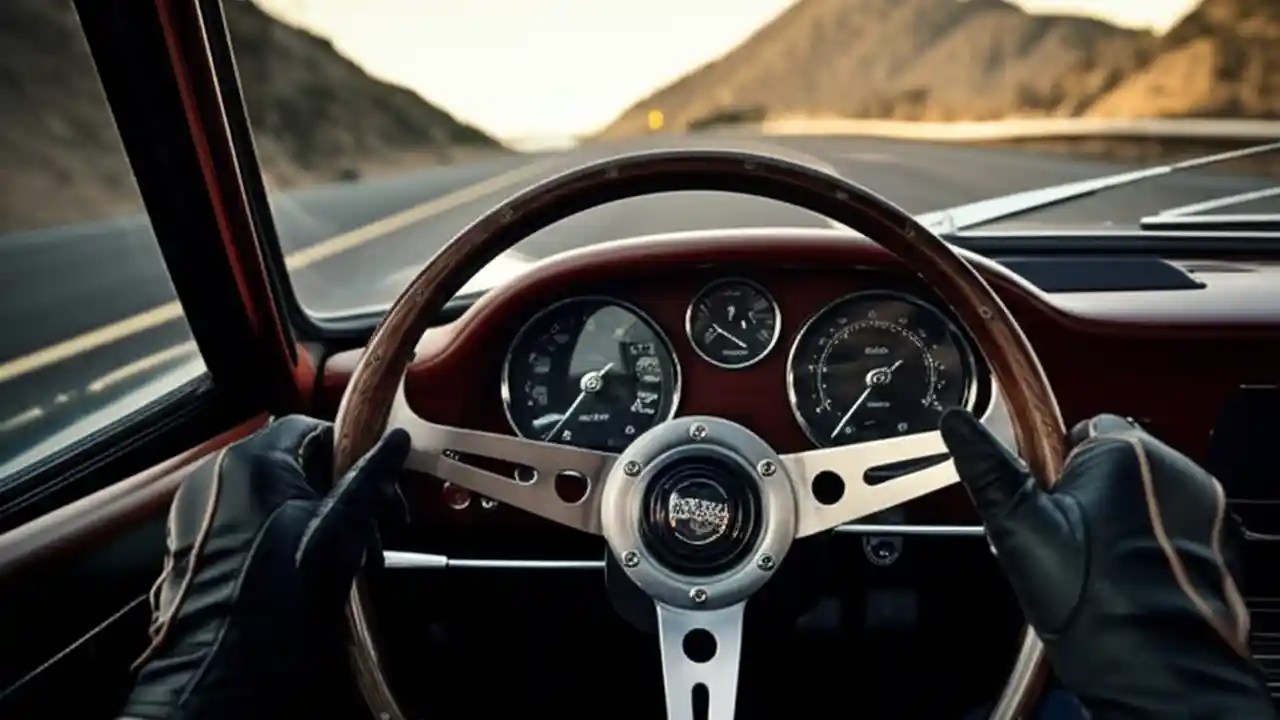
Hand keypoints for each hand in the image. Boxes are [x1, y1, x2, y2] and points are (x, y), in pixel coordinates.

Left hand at [121, 416, 408, 719]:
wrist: (226, 659)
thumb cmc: (288, 586)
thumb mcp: (344, 527)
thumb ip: (372, 477)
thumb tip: (398, 440)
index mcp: (252, 458)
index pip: (311, 428)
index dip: (350, 453)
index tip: (374, 487)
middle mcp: (217, 473)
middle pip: (292, 462)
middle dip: (337, 493)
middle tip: (369, 529)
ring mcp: (199, 508)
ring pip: (271, 492)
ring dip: (313, 516)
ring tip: (342, 557)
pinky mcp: (192, 540)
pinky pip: (246, 518)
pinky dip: (279, 532)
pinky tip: (303, 566)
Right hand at [940, 410, 1275, 718]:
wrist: (1156, 668)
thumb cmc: (1090, 599)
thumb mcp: (1021, 529)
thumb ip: (988, 469)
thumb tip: (956, 423)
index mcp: (1124, 451)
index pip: (1084, 430)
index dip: (1056, 468)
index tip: (1045, 503)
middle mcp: (1174, 467)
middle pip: (1116, 462)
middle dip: (1090, 493)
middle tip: (1065, 538)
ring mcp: (1201, 504)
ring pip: (1143, 493)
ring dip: (1122, 515)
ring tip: (1097, 560)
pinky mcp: (1216, 538)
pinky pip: (1170, 522)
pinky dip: (1151, 540)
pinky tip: (1127, 573)